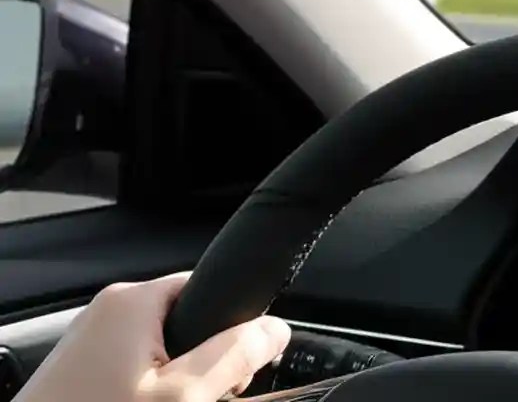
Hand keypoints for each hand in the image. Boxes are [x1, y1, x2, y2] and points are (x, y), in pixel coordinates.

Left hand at [15, 272, 290, 401]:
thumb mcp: (184, 397)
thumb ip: (236, 355)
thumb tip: (276, 328)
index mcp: (133, 301)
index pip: (208, 290)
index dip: (233, 330)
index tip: (234, 373)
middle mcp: (106, 312)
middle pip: (186, 324)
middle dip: (204, 364)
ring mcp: (87, 343)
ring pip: (160, 353)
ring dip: (177, 385)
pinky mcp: (77, 373)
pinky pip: (132, 371)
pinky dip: (148, 393)